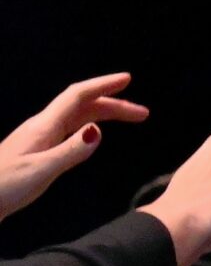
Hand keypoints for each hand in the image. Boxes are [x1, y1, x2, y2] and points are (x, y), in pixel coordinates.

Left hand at [0, 73, 148, 221]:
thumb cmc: (5, 186)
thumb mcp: (41, 170)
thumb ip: (70, 151)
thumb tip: (98, 131)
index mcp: (44, 127)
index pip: (77, 97)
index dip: (102, 86)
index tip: (127, 79)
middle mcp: (42, 127)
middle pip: (81, 105)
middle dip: (112, 104)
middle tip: (142, 113)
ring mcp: (40, 137)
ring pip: (77, 116)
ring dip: (104, 114)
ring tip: (129, 120)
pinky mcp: (39, 149)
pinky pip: (70, 129)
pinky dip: (90, 125)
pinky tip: (95, 134)